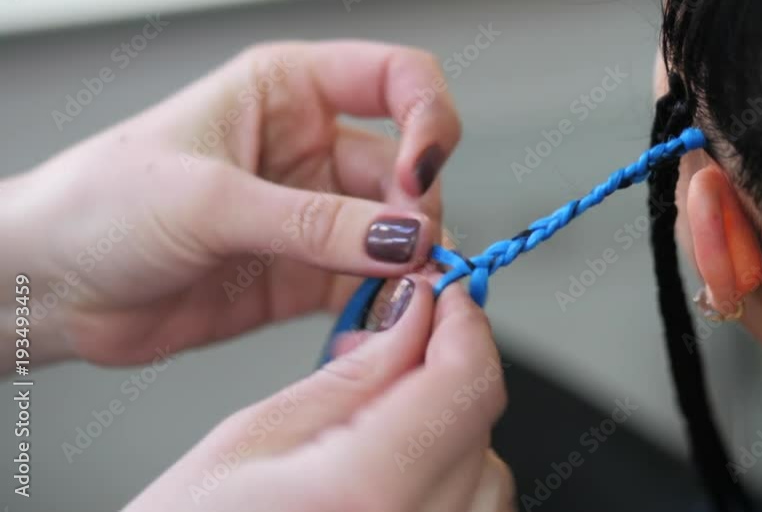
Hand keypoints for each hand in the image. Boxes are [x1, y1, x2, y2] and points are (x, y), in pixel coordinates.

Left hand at [1, 40, 460, 367]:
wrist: (51, 287)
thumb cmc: (98, 205)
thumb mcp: (210, 199)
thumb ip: (315, 222)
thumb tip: (405, 238)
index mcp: (287, 93)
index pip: (396, 79)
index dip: (428, 118)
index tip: (423, 172)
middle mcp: (308, 149)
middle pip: (406, 169)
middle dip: (419, 212)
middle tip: (410, 255)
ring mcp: (311, 215)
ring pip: (396, 232)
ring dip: (407, 264)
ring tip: (397, 293)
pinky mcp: (304, 274)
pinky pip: (367, 284)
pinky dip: (383, 302)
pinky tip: (378, 316)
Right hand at [123, 276, 513, 511]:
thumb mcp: (248, 439)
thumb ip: (350, 377)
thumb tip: (412, 317)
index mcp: (362, 492)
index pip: (465, 383)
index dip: (463, 323)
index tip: (442, 293)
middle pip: (480, 423)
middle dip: (445, 369)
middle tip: (386, 349)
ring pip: (488, 473)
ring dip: (449, 428)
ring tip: (374, 423)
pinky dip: (450, 480)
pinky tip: (389, 471)